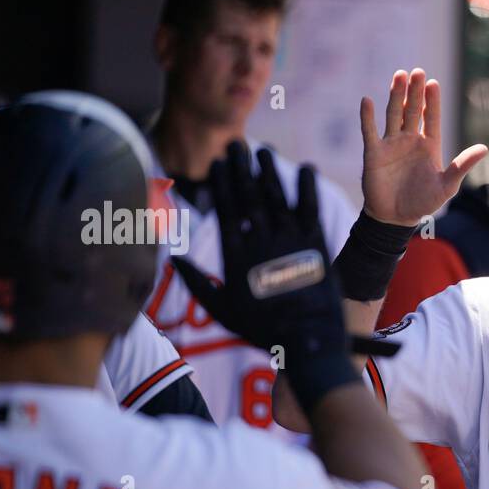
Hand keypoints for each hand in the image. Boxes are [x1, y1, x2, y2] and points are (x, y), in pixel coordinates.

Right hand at [171, 143, 344, 358]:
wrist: (307, 343)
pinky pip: (310, 209)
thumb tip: (172, 259)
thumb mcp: (223, 311)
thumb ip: (197, 283)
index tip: (217, 165)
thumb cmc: (264, 331)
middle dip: (240, 168)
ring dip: (269, 171)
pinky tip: (307, 168)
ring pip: (276, 197)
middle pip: (248, 197)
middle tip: (235, 145)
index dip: (221, 185)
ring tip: (263, 152)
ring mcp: (289, 242)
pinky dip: (308, 187)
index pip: (225, 210)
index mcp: (236, 257)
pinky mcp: (316, 245)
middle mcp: (261, 243)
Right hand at [359, 69, 487, 225]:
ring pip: (393, 114)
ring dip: (396, 96)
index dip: (432, 101)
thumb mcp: (447, 186)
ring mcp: (391, 144)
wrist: (396, 219)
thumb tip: (485, 148)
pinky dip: (367, 117)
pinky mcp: (374, 153)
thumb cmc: (423, 202)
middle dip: (415, 92)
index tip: (433, 83)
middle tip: (417, 72)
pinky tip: (367, 101)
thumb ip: (462, 165)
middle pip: (412, 110)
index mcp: (429, 145)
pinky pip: (370, 131)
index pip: (431, 117)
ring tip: (399, 76)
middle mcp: (410, 140)